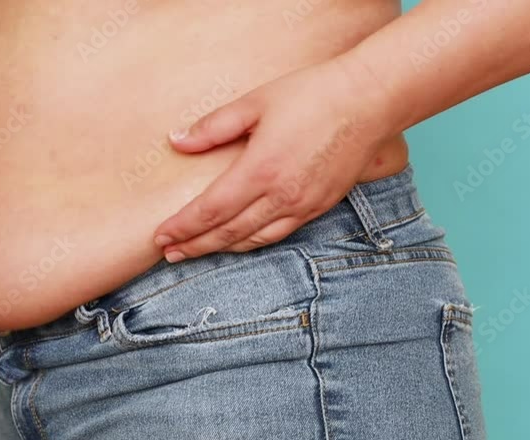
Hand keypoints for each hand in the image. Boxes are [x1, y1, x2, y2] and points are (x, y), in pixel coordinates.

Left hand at [152, 55, 389, 260]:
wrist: (369, 102)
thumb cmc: (312, 95)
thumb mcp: (255, 103)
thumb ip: (213, 127)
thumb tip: (176, 141)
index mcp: (260, 171)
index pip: (210, 211)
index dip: (183, 227)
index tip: (160, 237)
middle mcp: (281, 197)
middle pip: (228, 233)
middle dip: (195, 246)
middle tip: (169, 254)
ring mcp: (303, 206)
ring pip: (254, 240)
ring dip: (222, 249)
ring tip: (197, 251)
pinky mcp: (320, 206)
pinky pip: (279, 234)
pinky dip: (253, 242)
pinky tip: (240, 241)